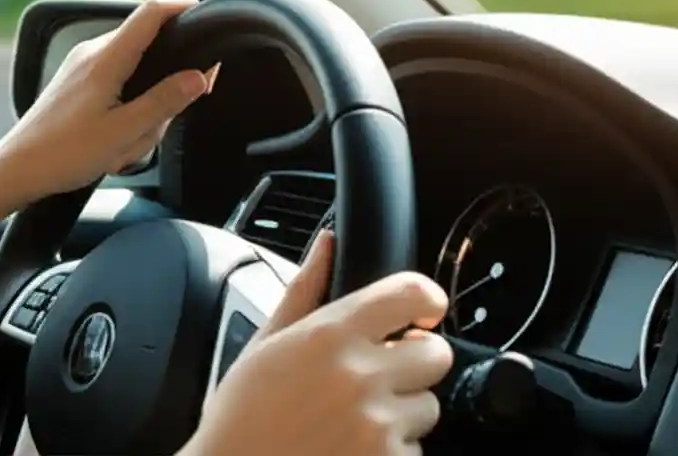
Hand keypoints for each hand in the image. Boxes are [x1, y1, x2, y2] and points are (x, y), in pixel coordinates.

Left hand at [0, 0, 217, 199]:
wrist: (18, 169)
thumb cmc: (63, 154)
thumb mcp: (124, 133)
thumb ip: (164, 102)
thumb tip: (198, 77)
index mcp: (106, 58)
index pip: (151, 13)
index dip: (182, 9)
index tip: (205, 19)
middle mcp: (93, 53)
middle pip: (149, 48)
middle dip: (165, 85)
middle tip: (161, 123)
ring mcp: (83, 65)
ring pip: (135, 71)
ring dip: (144, 107)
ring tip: (129, 143)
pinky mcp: (78, 81)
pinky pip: (118, 84)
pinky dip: (128, 110)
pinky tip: (117, 141)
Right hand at [187, 232, 452, 455]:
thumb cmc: (241, 418)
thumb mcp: (264, 345)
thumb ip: (305, 289)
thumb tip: (327, 242)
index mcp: (329, 335)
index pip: (412, 293)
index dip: (427, 300)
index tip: (422, 313)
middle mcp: (360, 377)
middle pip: (437, 354)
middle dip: (414, 363)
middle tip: (379, 377)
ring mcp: (378, 427)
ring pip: (428, 407)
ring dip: (403, 414)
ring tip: (354, 422)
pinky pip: (415, 451)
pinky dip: (392, 453)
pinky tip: (350, 451)